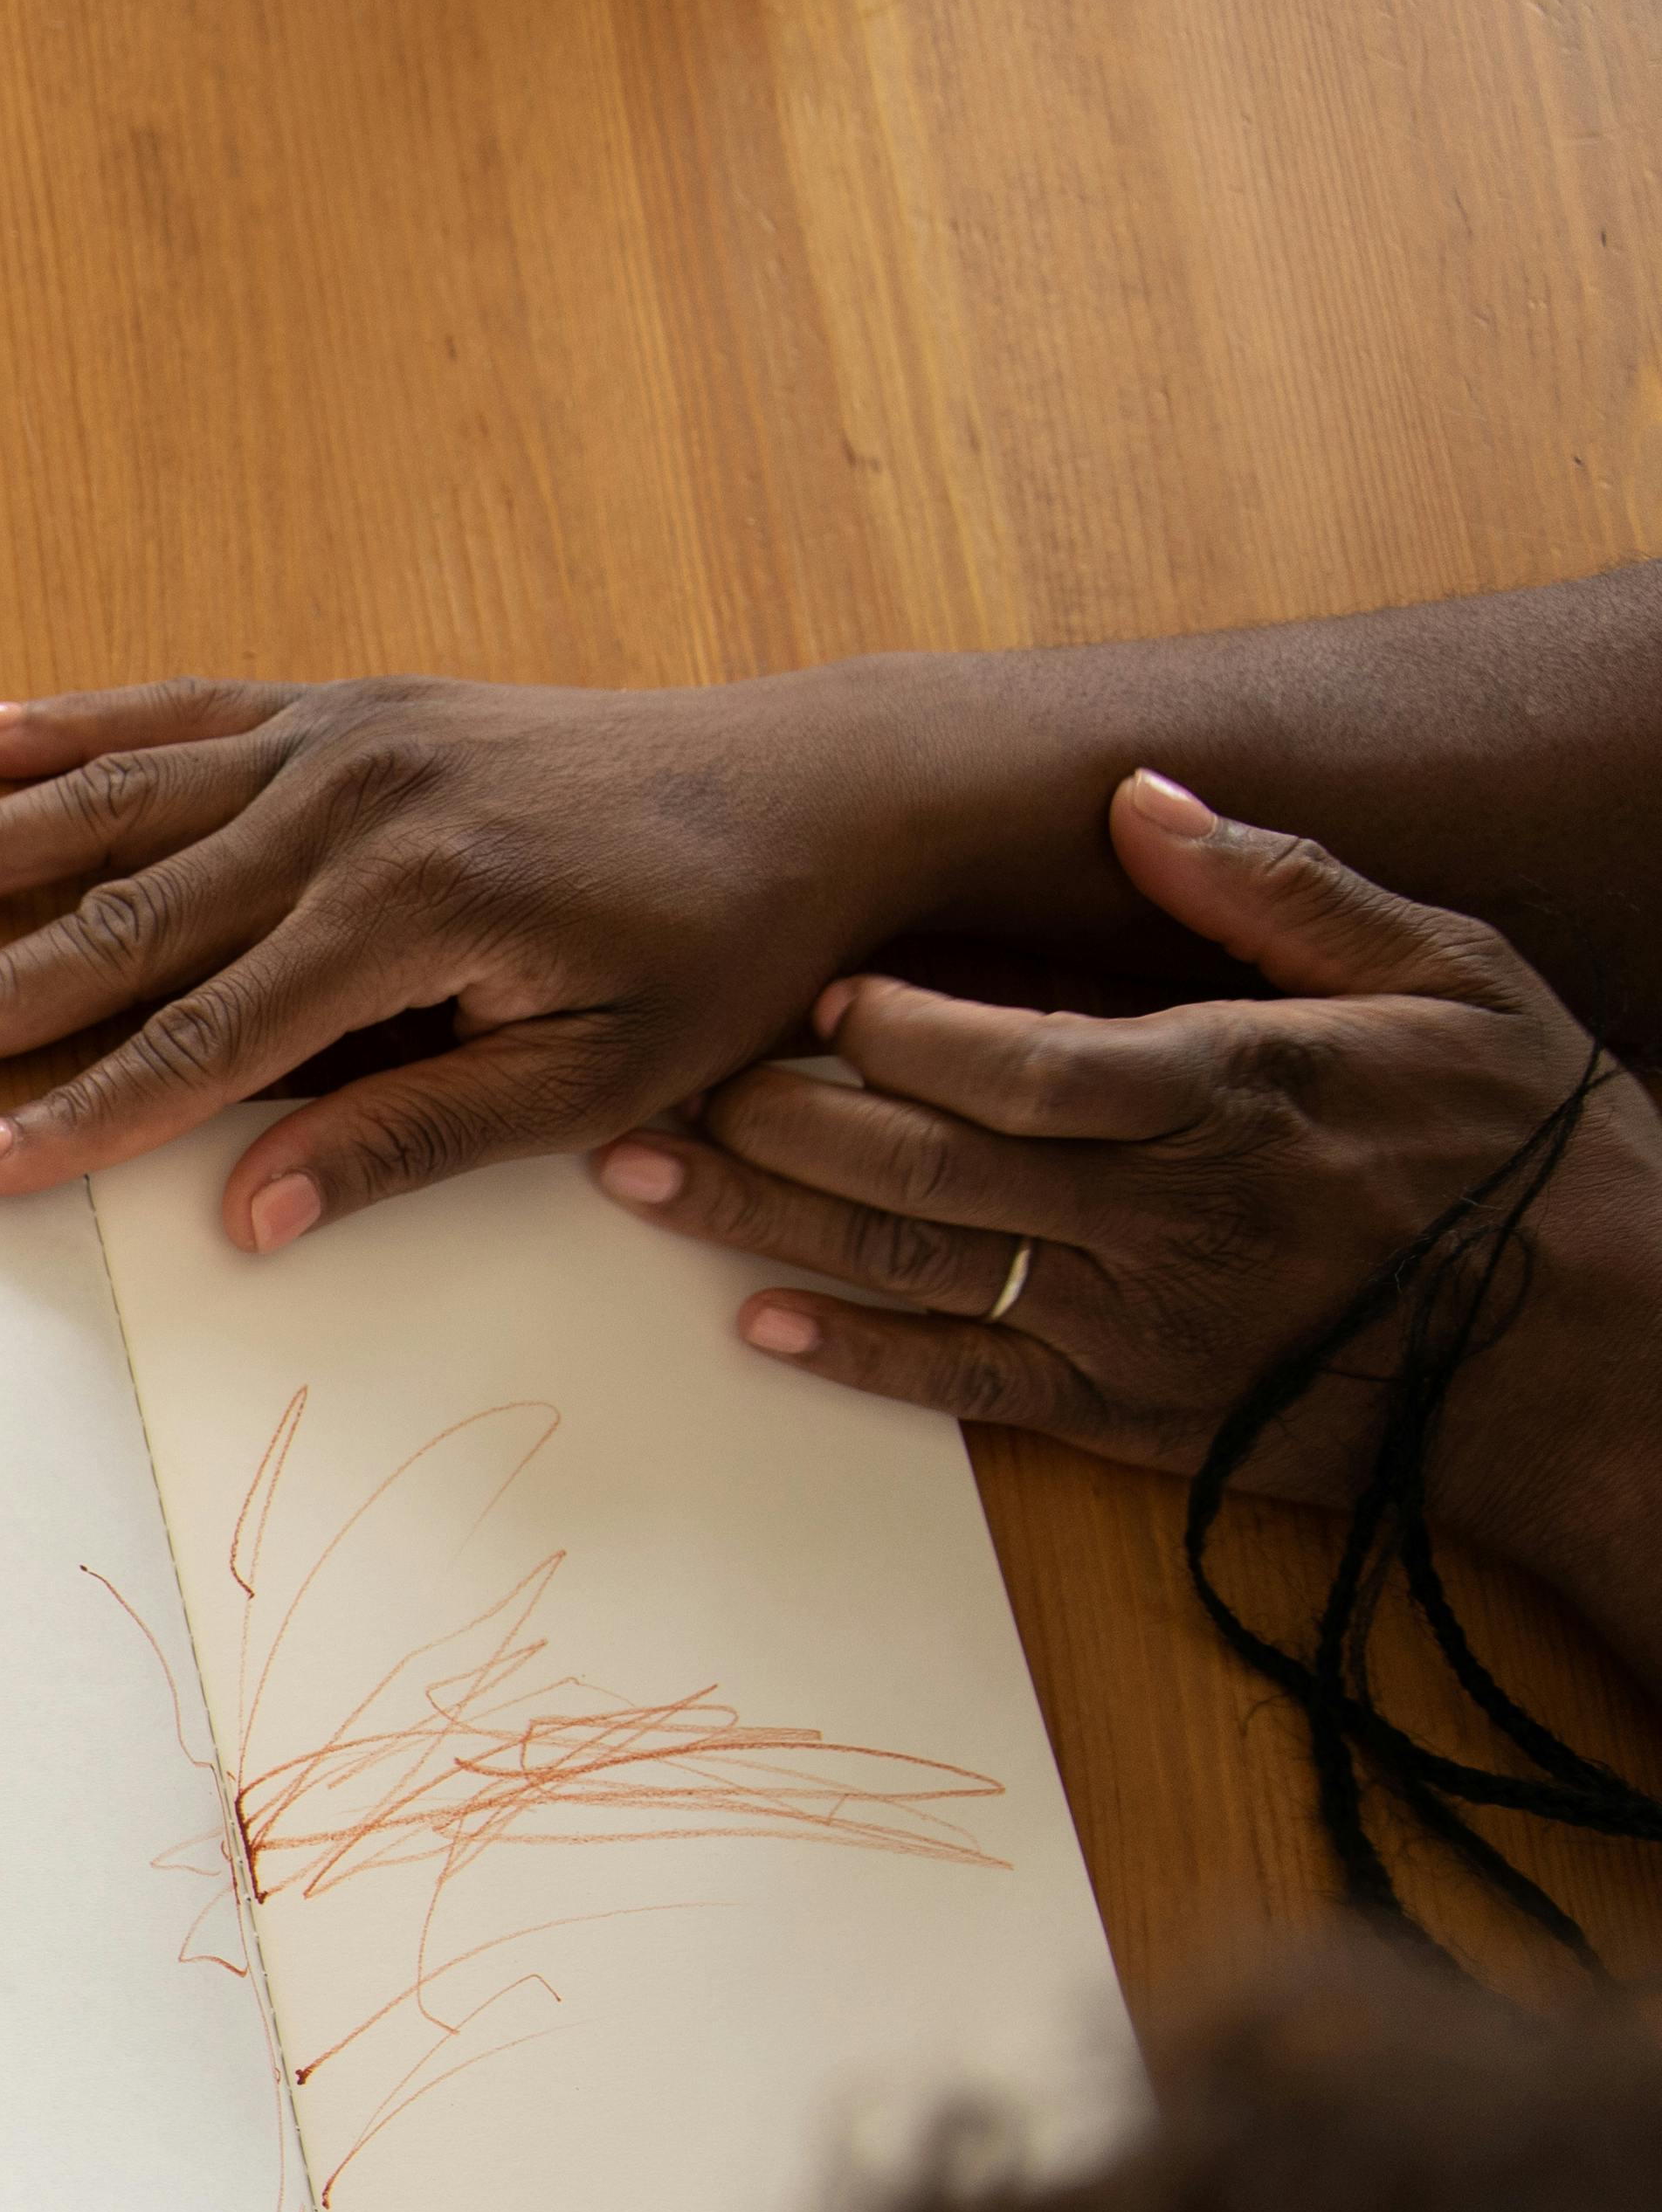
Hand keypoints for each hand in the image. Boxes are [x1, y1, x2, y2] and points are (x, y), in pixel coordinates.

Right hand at [0, 671, 943, 1246]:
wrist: (814, 790)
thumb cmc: (724, 954)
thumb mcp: (599, 1085)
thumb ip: (412, 1137)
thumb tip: (247, 1215)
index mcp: (415, 909)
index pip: (203, 1041)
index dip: (73, 1115)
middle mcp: (355, 803)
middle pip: (123, 921)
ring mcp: (344, 737)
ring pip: (120, 804)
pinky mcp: (352, 705)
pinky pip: (184, 711)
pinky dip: (74, 727)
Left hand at [591, 776, 1661, 1610]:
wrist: (1599, 1361)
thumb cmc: (1533, 1155)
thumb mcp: (1452, 982)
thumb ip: (1288, 891)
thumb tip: (1143, 796)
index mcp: (1230, 1094)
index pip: (1022, 1060)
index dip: (904, 1031)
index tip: (819, 996)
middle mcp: (1159, 1215)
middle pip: (925, 1162)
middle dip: (773, 1125)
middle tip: (653, 1089)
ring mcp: (1133, 1323)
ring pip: (912, 1265)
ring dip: (762, 1227)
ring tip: (645, 1181)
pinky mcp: (1128, 1415)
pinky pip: (965, 1386)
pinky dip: (852, 1358)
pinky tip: (756, 1328)